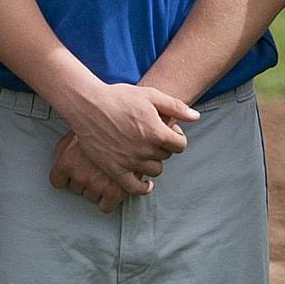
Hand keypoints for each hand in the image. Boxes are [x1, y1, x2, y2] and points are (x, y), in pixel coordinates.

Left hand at [49, 133, 135, 212]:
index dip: (66, 177)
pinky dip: (109, 201)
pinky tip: (114, 190)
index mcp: (67, 161)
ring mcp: (97, 184)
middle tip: (95, 168)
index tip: (74, 173)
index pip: (57, 181)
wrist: (128, 124)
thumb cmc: (102, 125)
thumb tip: (62, 163)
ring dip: (98, 188)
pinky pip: (106, 206)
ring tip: (107, 174)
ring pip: (91, 196)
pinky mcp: (114, 191)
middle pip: (76, 188)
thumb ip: (65, 151)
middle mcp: (80, 174)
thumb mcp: (74, 134)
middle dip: (85, 179)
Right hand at [64, 82, 196, 183]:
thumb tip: (196, 117)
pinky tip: (145, 183)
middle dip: (163, 147)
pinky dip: (143, 188)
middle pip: (166, 157)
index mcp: (157, 132)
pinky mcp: (115, 169)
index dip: (177, 137)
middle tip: (151, 137)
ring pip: (154, 171)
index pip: (180, 145)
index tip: (168, 130)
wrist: (88, 105)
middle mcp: (145, 150)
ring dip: (153, 163)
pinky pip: (135, 188)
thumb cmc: (119, 97)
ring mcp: (130, 161)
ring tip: (144, 152)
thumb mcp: (151, 95)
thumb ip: (176, 106)